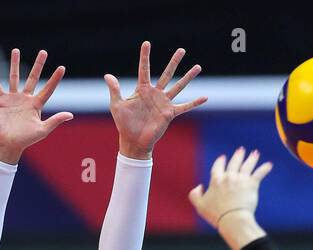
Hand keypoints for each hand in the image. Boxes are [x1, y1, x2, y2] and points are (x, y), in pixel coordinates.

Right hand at [0, 49, 72, 164]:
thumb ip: (55, 121)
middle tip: (43, 52)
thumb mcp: (42, 130)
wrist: (6, 145)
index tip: (62, 67)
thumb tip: (71, 114)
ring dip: (15, 64)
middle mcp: (25, 99)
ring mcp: (13, 99)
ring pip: (14, 77)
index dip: (55, 79)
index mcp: (36, 105)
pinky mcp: (1, 101)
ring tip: (16, 50)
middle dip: (38, 65)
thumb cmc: (25, 140)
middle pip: (33, 78)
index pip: (48, 89)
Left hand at [106, 41, 205, 159]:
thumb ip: (115, 90)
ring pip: (178, 86)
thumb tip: (107, 75)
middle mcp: (155, 94)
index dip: (145, 56)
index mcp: (142, 90)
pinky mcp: (169, 113)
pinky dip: (194, 103)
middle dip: (174, 62)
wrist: (133, 142)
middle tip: (182, 50)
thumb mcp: (117, 106)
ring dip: (188, 77)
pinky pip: (184, 107)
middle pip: (166, 73)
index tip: (147, 43)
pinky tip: (205, 97)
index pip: (144, 69)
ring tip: (197, 67)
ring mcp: (163, 103)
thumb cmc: (124, 124)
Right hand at [188, 146, 272, 249]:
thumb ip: (194, 195)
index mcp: (216, 180)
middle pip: (234, 163)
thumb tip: (199, 187)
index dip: (220, 162)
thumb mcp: (199, 206)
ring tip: (255, 153)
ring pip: (247, 165)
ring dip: (251, 158)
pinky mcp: (252, 184)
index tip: (222, 158)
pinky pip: (259, 173)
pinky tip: (270, 165)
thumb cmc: (216, 215)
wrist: (232, 219)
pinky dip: (265, 168)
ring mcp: (241, 179)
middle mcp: (229, 177)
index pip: (218, 167)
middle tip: (241, 150)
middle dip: (238, 156)